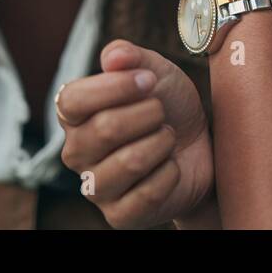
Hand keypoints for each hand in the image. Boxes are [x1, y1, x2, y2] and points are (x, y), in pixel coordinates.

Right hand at [57, 40, 212, 228]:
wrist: (199, 147)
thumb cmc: (168, 106)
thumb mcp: (155, 71)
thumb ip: (131, 57)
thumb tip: (113, 57)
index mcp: (74, 115)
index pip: (72, 100)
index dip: (114, 87)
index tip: (148, 80)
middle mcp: (76, 152)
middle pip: (106, 129)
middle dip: (149, 114)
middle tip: (162, 113)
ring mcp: (95, 187)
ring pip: (130, 162)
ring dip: (161, 143)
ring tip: (166, 137)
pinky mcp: (120, 215)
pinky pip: (148, 193)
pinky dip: (171, 173)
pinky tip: (171, 166)